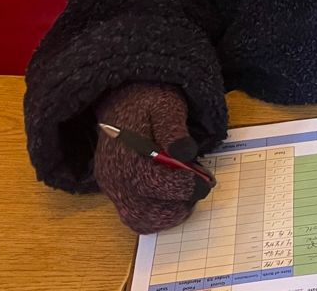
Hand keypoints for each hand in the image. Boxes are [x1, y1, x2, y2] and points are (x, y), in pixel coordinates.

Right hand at [94, 83, 210, 233]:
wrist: (123, 97)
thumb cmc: (147, 100)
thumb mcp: (165, 105)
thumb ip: (174, 129)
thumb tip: (184, 152)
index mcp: (124, 154)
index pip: (153, 184)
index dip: (184, 187)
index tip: (205, 182)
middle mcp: (113, 177)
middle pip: (146, 210)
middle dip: (178, 204)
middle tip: (200, 187)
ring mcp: (111, 187)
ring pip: (140, 219)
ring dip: (168, 213)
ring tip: (187, 192)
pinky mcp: (115, 192)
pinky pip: (135, 215)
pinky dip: (156, 214)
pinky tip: (173, 198)